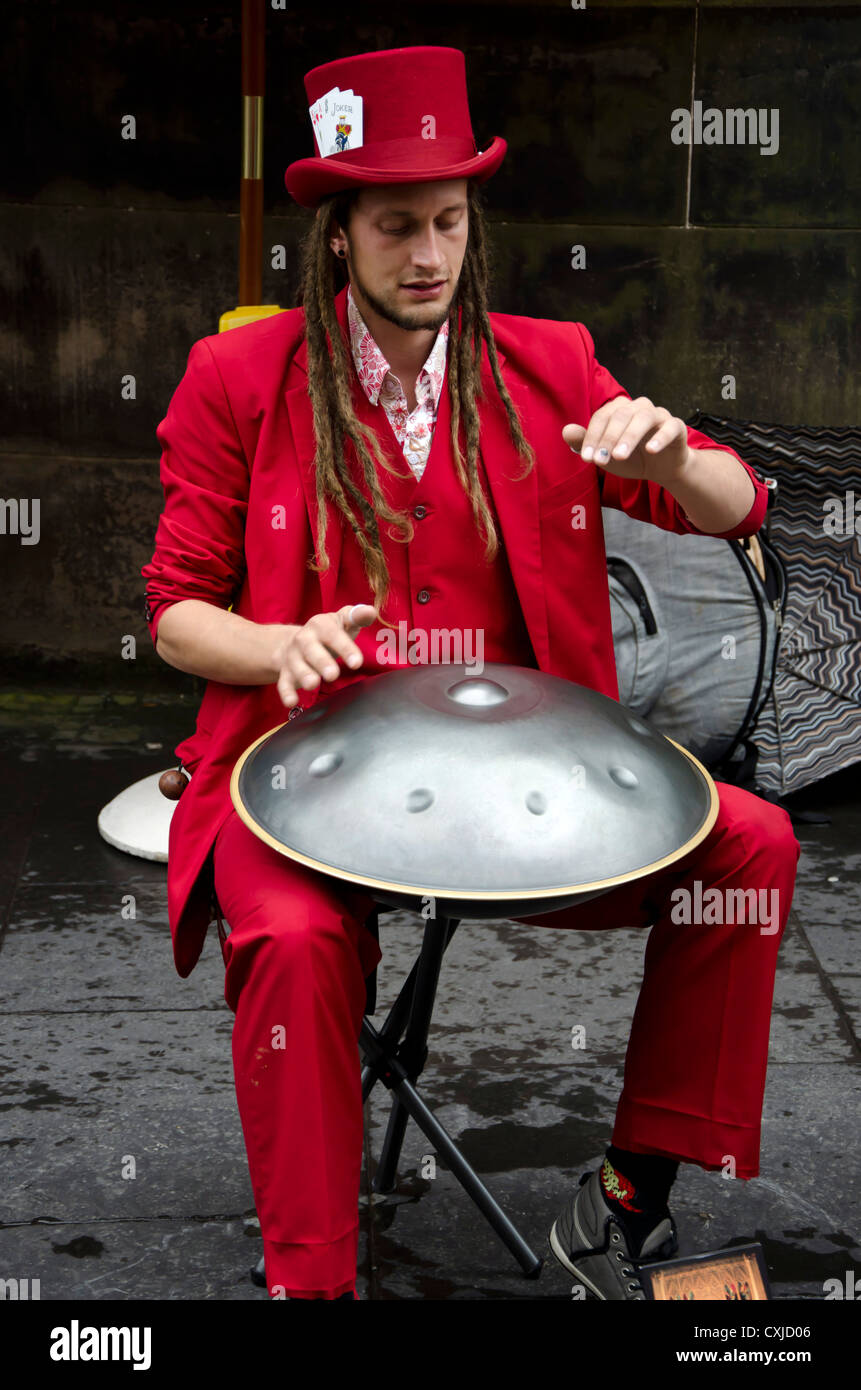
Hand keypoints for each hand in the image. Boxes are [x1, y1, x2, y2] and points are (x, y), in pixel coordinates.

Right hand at [273, 603, 378, 707]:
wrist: (297, 641)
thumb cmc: (329, 633)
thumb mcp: (343, 621)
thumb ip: (357, 617)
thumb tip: (371, 611)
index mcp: (320, 625)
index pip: (333, 635)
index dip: (345, 648)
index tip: (357, 663)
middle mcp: (304, 639)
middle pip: (311, 649)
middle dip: (321, 662)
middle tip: (332, 674)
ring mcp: (293, 656)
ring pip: (296, 666)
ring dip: (304, 675)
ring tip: (312, 684)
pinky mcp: (286, 673)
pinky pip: (284, 683)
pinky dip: (286, 693)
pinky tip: (292, 702)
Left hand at [562, 396, 690, 483]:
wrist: (661, 468)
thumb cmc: (631, 458)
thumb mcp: (605, 455)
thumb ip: (585, 443)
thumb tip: (566, 431)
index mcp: (620, 409)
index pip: (602, 417)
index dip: (593, 437)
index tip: (587, 458)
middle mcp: (639, 407)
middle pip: (621, 415)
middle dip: (608, 438)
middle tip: (601, 460)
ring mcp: (659, 415)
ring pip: (644, 417)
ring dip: (630, 437)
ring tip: (620, 456)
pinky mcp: (676, 427)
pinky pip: (670, 427)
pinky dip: (660, 438)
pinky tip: (650, 451)